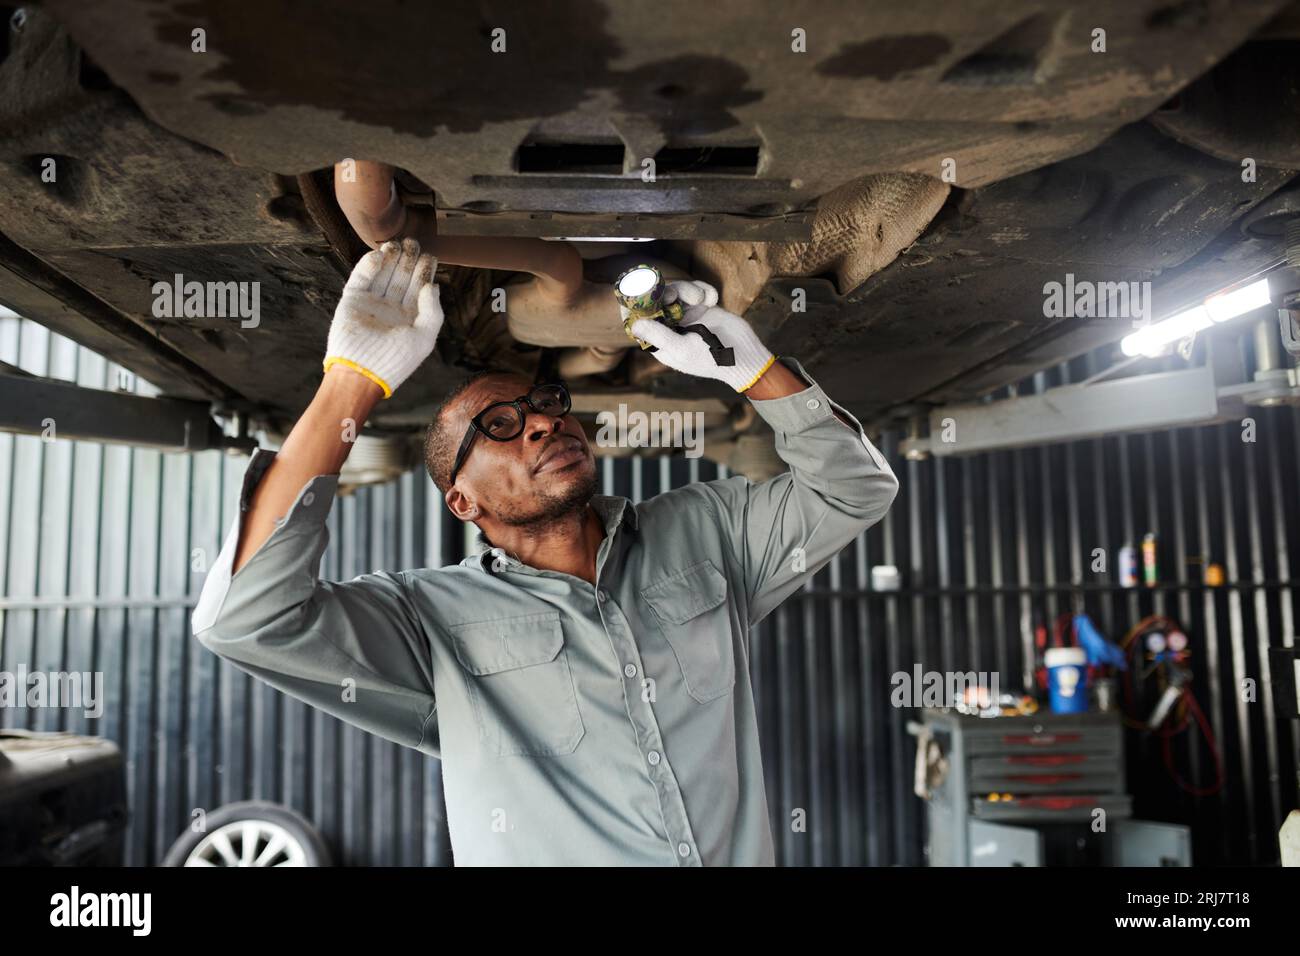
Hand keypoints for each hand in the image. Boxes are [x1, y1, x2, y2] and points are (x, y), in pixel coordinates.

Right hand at [323, 238, 441, 397]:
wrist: (363, 371)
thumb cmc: (397, 359)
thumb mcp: (425, 337)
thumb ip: (433, 311)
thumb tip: (434, 285)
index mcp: (411, 317)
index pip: (419, 288)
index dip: (424, 271)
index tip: (429, 257)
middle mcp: (392, 308)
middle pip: (401, 277)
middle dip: (408, 260)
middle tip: (413, 243)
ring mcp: (372, 303)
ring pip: (383, 274)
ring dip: (389, 258)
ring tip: (396, 244)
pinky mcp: (353, 300)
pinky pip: (361, 277)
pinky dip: (369, 265)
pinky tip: (379, 256)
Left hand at [628, 279, 775, 391]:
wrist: (746, 355)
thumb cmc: (712, 359)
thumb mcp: (683, 349)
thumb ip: (658, 336)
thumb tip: (634, 324)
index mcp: (660, 341)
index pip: (639, 321)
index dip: (636, 305)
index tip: (639, 291)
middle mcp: (670, 327)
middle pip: (657, 300)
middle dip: (668, 293)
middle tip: (681, 295)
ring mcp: (686, 316)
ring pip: (677, 291)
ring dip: (689, 289)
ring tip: (703, 299)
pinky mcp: (702, 307)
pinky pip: (695, 289)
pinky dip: (704, 289)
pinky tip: (714, 299)